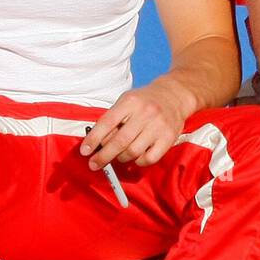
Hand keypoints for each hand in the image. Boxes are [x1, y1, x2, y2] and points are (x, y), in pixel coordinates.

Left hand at [81, 78, 195, 170]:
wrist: (175, 95)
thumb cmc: (145, 100)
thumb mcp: (126, 101)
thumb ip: (112, 119)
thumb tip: (96, 143)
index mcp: (130, 102)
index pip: (107, 123)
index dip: (93, 139)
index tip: (84, 151)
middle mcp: (145, 113)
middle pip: (119, 141)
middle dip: (103, 156)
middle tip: (94, 164)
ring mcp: (158, 126)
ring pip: (133, 152)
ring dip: (121, 158)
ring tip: (118, 156)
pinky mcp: (169, 138)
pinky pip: (149, 158)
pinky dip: (139, 162)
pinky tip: (136, 157)